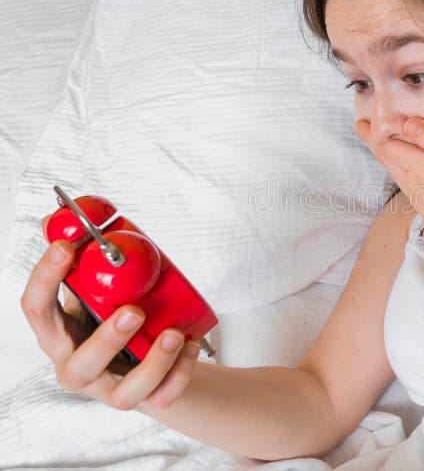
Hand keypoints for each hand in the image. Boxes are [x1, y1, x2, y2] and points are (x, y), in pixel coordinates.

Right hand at [19, 215, 201, 410]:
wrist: (153, 363)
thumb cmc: (119, 320)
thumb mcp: (99, 290)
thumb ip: (86, 260)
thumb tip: (60, 216)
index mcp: (62, 335)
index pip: (37, 310)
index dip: (45, 279)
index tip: (65, 247)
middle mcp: (79, 367)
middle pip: (78, 364)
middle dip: (106, 339)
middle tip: (133, 311)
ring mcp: (112, 389)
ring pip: (124, 391)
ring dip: (153, 362)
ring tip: (174, 333)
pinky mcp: (145, 401)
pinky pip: (162, 397)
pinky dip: (180, 372)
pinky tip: (192, 345)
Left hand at [354, 117, 423, 262]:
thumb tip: (410, 122)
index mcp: (421, 168)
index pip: (390, 142)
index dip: (380, 126)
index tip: (374, 110)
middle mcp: (413, 182)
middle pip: (385, 156)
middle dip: (372, 138)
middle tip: (359, 124)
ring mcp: (417, 196)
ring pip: (391, 169)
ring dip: (380, 152)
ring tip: (371, 140)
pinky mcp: (423, 207)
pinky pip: (400, 181)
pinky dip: (392, 166)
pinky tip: (397, 166)